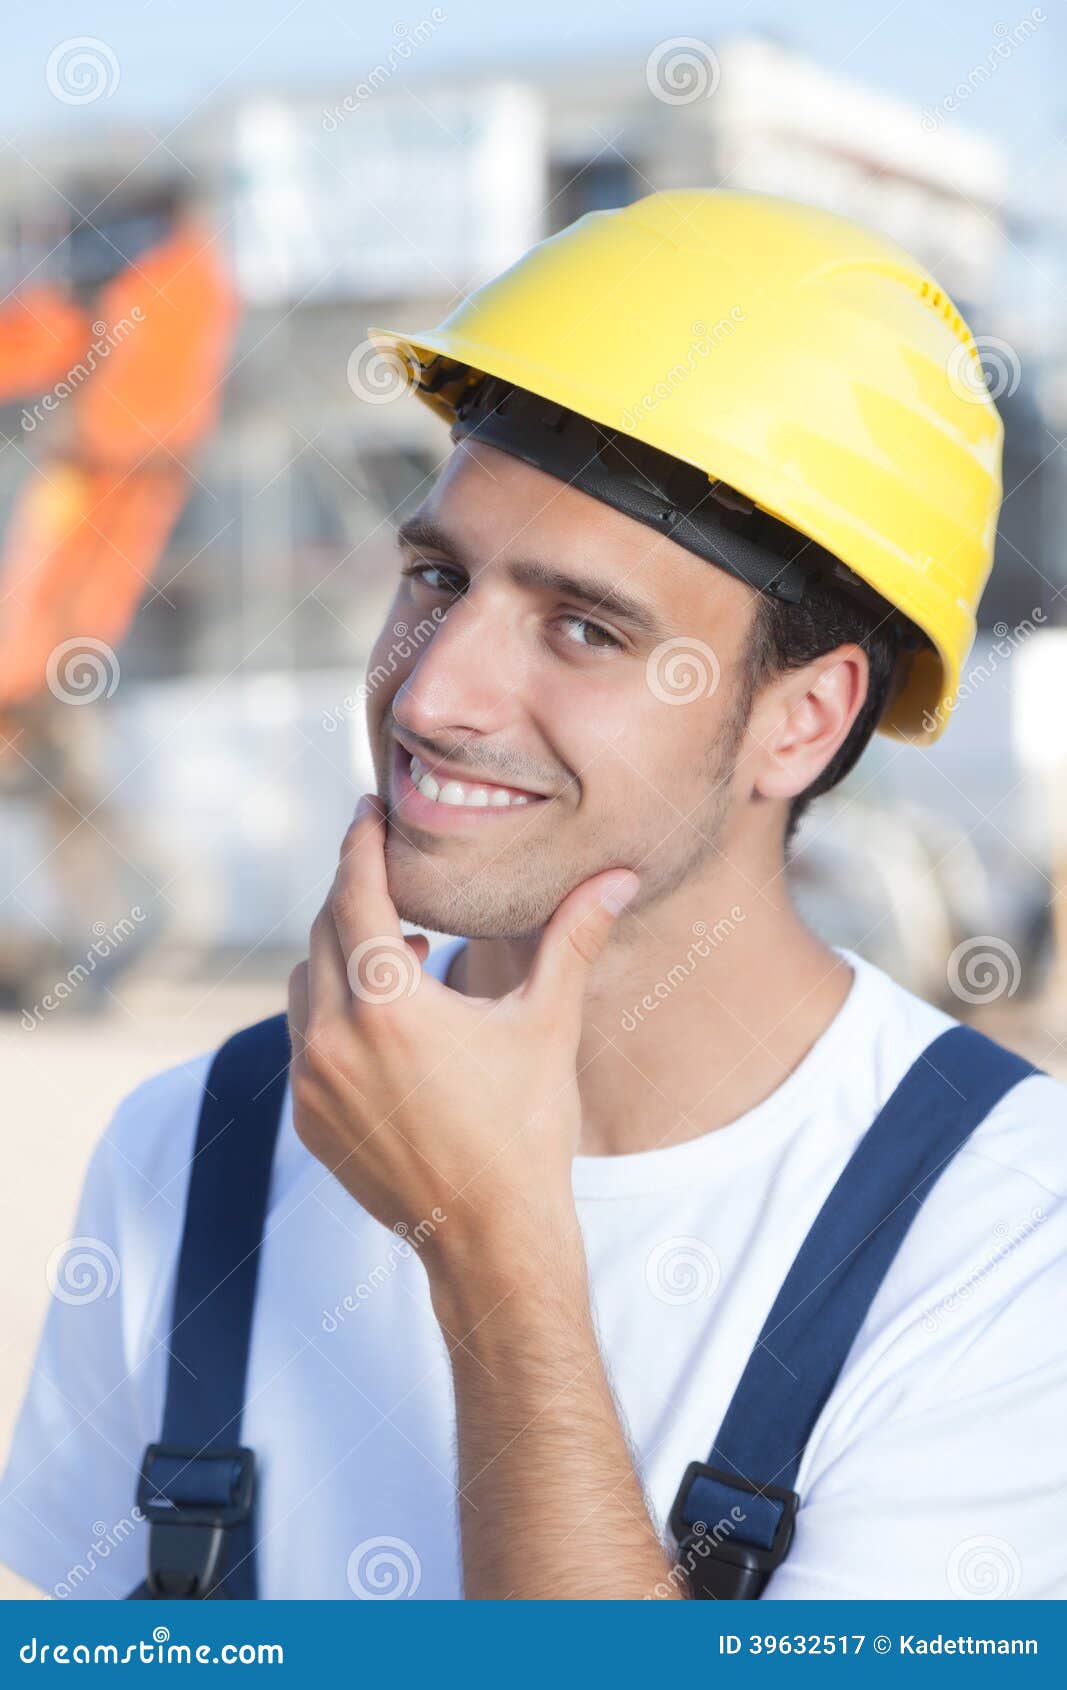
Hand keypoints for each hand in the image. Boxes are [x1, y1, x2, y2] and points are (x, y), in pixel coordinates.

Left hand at [287, 794, 638, 1276]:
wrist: (490, 1239)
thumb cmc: (525, 1130)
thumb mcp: (547, 1025)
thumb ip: (572, 939)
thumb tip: (620, 876)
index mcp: (387, 1005)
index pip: (355, 895)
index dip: (360, 846)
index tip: (367, 811)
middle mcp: (332, 1039)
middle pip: (323, 932)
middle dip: (353, 896)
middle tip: (387, 871)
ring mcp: (311, 1084)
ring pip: (305, 985)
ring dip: (340, 957)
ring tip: (398, 952)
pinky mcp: (308, 1120)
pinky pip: (303, 1040)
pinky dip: (332, 1014)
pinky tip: (383, 1023)